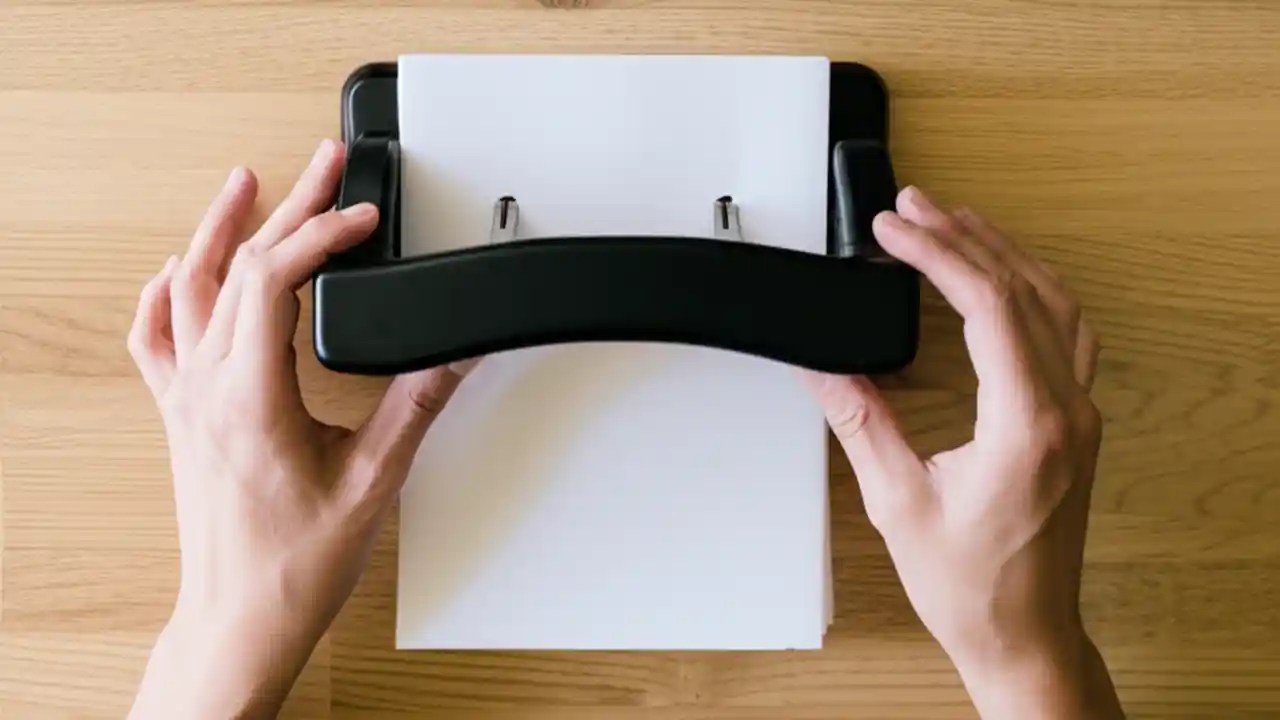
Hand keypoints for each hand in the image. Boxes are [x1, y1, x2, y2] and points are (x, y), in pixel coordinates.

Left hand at [127, 140, 473, 718]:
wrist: (241, 615)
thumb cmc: (291, 565)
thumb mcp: (373, 481)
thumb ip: (416, 407)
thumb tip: (452, 354)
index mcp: (250, 398)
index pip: (273, 278)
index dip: (322, 233)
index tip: (364, 219)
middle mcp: (207, 388)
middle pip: (236, 265)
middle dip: (290, 207)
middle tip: (325, 166)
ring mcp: (185, 398)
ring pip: (188, 287)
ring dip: (219, 228)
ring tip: (247, 183)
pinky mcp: (182, 413)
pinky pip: (155, 334)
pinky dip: (167, 289)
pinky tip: (178, 269)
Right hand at [806, 187, 1122, 718]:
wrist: (1023, 634)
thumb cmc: (973, 587)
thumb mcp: (898, 502)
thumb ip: (861, 422)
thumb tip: (824, 366)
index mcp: (1026, 426)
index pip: (988, 306)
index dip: (936, 255)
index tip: (894, 229)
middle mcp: (1065, 411)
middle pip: (1024, 291)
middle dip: (964, 237)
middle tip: (913, 207)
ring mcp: (1079, 415)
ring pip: (1057, 303)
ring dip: (1004, 254)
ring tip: (953, 221)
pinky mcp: (1075, 423)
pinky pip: (1068, 332)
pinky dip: (1031, 289)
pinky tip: (1002, 277)